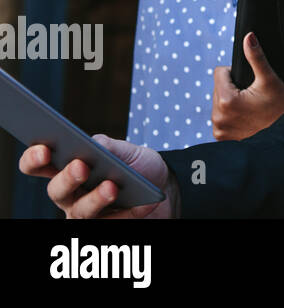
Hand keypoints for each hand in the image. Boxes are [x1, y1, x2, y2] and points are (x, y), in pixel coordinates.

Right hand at [18, 135, 177, 218]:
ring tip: (112, 187)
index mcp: (68, 168)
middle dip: (67, 178)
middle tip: (81, 166)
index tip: (44, 150)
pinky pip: (114, 223)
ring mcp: (86, 214)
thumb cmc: (137, 166)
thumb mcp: (127, 150)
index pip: (39, 165)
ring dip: (95, 199)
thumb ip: (109, 146)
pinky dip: (131, 212)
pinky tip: (144, 202)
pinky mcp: (108, 227)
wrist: (164, 186)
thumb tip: (93, 143)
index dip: (34, 159)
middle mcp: (70, 194)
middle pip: (56, 191)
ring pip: (80, 212)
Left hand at [212, 32, 283, 140]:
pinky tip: (246, 119)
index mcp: (226, 100)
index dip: (235, 73)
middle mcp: (218, 117)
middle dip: (233, 88)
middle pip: (219, 88)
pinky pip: (221, 118)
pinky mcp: (222, 139)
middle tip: (253, 97)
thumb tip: (248, 37)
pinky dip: (230, 116)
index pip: (219, 73)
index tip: (250, 83)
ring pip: (219, 103)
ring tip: (250, 109)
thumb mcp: (270, 80)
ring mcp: (219, 130)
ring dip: (231, 102)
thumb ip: (256, 57)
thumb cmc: (281, 108)